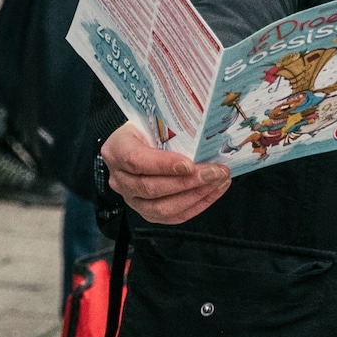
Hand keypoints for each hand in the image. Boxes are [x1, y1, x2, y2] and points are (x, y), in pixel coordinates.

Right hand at [101, 123, 229, 224]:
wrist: (138, 141)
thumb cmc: (148, 127)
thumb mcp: (153, 119)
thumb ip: (171, 126)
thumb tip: (205, 128)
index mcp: (117, 150)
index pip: (136, 161)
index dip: (163, 165)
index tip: (190, 164)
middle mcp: (119, 179)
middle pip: (151, 187)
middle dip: (188, 182)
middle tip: (216, 172)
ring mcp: (131, 199)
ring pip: (162, 208)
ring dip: (196, 196)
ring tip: (220, 181)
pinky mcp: (146, 212)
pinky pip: (171, 217)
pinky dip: (197, 205)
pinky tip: (214, 191)